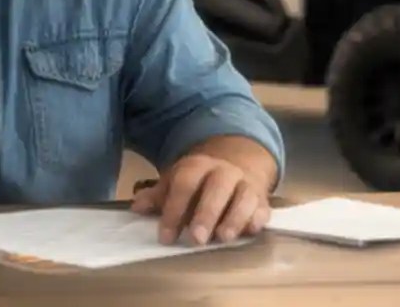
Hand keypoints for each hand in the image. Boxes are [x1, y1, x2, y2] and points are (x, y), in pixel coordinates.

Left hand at [130, 153, 271, 245]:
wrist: (238, 160)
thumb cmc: (201, 179)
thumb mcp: (177, 180)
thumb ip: (158, 195)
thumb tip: (136, 207)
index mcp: (198, 166)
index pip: (185, 184)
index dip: (174, 210)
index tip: (166, 236)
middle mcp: (224, 172)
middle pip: (216, 189)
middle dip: (206, 213)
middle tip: (196, 239)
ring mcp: (246, 184)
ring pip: (244, 197)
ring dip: (234, 217)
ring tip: (223, 237)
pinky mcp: (262, 199)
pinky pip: (262, 208)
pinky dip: (256, 219)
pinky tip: (249, 231)